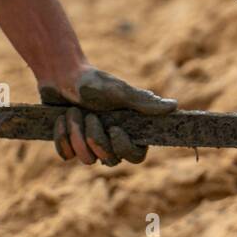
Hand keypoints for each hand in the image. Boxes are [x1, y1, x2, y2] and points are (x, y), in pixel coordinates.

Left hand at [39, 68, 176, 165]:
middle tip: (89, 115)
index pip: (136, 157)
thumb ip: (145, 103)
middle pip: (109, 161)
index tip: (114, 129)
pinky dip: (62, 136)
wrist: (62, 76)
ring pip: (86, 159)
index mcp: (130, 131)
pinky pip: (66, 155)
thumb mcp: (120, 92)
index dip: (124, 149)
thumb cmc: (95, 82)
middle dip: (95, 138)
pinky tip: (61, 119)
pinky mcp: (71, 145)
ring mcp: (90, 146)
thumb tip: (174, 106)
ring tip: (72, 112)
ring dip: (76, 133)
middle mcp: (112, 142)